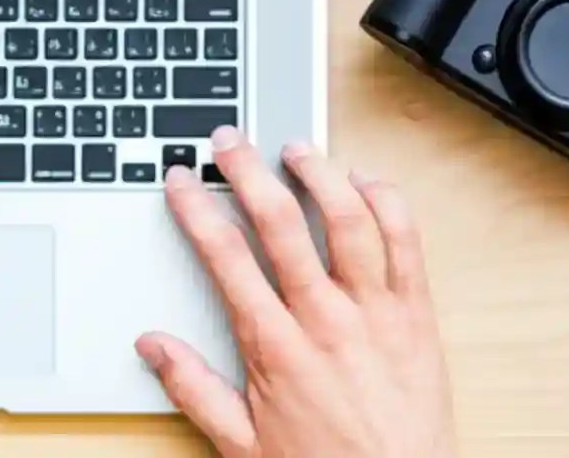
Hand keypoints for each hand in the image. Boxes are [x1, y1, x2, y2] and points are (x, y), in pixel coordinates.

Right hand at [136, 127, 455, 457]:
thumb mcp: (241, 444)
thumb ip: (193, 388)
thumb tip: (151, 346)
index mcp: (275, 346)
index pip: (225, 258)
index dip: (197, 211)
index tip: (180, 181)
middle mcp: (325, 318)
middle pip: (280, 222)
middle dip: (247, 171)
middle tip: (228, 141)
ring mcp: (375, 311)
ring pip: (348, 219)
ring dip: (319, 173)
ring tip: (295, 148)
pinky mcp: (416, 313)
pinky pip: (405, 241)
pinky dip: (386, 202)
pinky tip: (366, 182)